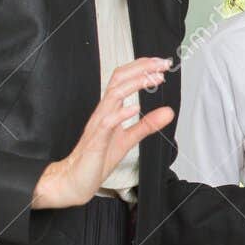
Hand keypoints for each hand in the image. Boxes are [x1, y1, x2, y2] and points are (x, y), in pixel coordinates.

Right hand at [32, 57, 172, 208]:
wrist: (76, 180)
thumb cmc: (97, 159)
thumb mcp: (129, 139)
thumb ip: (148, 125)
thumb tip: (168, 112)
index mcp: (109, 110)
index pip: (123, 79)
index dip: (142, 68)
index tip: (161, 64)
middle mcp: (103, 112)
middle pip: (118, 79)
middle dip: (141, 68)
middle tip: (162, 64)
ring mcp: (98, 125)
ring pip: (113, 95)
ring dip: (135, 84)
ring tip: (153, 79)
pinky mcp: (96, 141)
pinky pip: (106, 123)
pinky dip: (121, 114)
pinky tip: (135, 108)